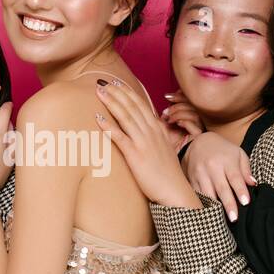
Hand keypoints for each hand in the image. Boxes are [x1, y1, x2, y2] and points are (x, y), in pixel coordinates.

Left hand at [94, 80, 199, 207]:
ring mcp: (144, 143)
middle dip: (116, 92)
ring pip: (126, 117)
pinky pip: (120, 138)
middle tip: (102, 81)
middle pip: (132, 106)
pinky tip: (98, 118)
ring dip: (112, 102)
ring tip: (99, 91)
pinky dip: (109, 126)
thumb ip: (156, 137)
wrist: (175, 192)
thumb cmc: (168, 175)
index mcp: (158, 130)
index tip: (115, 83)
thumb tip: (147, 129)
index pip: (141, 105)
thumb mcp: (164, 150)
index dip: (127, 92)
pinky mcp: (137, 156)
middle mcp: (151, 132)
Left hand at [161, 91, 202, 152]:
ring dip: (179, 113)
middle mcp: (197, 122)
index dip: (180, 96)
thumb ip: (164, 114)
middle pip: (193, 106)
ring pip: (194, 115)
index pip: (189, 101)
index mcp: (190, 117)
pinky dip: (185, 122)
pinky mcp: (199, 138)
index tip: (168, 96)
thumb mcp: (164, 126)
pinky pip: (195, 126)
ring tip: (169, 119)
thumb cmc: (169, 144)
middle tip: (166, 111)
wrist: (172, 160)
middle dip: (178, 104)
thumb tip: (160, 100)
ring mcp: (200, 129)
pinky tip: (176, 123)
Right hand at [180, 131, 256, 221]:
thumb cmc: (223, 150)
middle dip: (228, 204)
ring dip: (215, 207)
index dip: (240, 191)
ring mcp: (200, 174)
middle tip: (234, 218)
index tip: (246, 202)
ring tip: (221, 220)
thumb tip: (253, 184)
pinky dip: (203, 204)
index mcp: (226, 160)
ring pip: (207, 194)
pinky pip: (197, 194)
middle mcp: (212, 167)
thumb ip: (246, 170)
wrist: (198, 142)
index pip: (235, 178)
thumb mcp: (238, 154)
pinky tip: (209, 213)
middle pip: (221, 188)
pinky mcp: (191, 180)